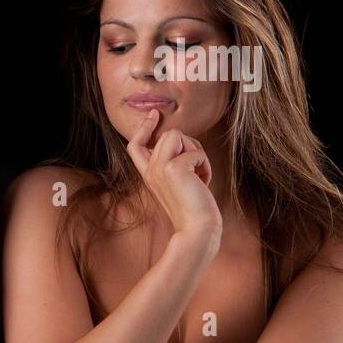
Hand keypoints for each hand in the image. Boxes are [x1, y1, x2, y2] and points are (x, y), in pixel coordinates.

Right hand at [125, 110, 221, 242]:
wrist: (197, 228)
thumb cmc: (194, 208)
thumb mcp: (178, 182)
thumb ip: (174, 162)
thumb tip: (180, 139)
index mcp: (149, 174)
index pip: (136, 145)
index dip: (144, 128)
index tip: (155, 114)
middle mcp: (150, 170)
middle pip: (167, 134)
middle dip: (188, 144)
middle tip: (196, 168)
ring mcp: (160, 168)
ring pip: (178, 136)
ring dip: (196, 151)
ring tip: (199, 174)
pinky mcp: (174, 168)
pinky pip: (196, 152)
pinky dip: (206, 165)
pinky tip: (203, 182)